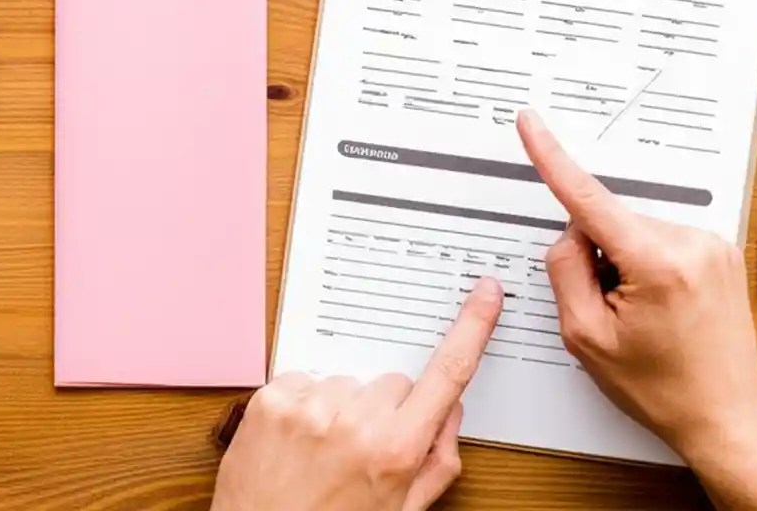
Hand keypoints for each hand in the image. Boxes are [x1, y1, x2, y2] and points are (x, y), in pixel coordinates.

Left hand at [211, 277, 503, 510]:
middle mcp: (356, 424)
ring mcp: (310, 408)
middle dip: (386, 410)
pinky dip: (303, 405)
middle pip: (393, 383)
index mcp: (396, 451)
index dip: (472, 329)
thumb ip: (437, 462)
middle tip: (361, 452)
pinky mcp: (271, 401)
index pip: (447, 376)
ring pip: (347, 382)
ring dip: (340, 408)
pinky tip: (295, 442)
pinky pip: (304, 381)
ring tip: (321, 453)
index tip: (485, 294)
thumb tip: (450, 411)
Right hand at [517, 109, 756, 451]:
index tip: (532, 125)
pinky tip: (661, 307)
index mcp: (658, 263)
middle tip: (612, 312)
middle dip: (597, 257)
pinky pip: (660, 240)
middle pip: (609, 221)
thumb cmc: (663, 388)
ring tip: (644, 316)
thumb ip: (565, 271)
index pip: (588, 198)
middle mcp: (692, 243)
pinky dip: (646, 266)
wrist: (725, 416)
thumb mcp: (587, 337)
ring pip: (633, 231)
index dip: (551, 157)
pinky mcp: (720, 250)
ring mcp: (712, 244)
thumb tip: (570, 233)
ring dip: (623, 263)